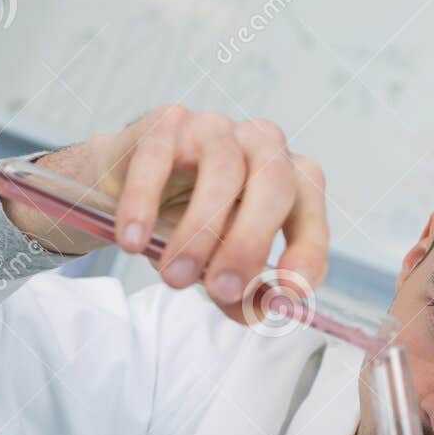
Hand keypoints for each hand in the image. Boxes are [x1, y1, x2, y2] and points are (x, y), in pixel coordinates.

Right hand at [2, 105, 329, 307]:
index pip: (309, 208)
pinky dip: (145, 203)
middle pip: (274, 182)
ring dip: (198, 231)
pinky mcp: (166, 125)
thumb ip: (242, 291)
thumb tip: (261, 310)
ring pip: (222, 170)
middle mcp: (259, 146)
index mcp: (285, 179)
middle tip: (222, 291)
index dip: (307, 249)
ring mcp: (214, 129)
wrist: (123, 190)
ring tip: (174, 277)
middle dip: (250, 242)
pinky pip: (159, 158)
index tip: (289, 293)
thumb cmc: (182, 224)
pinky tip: (134, 241)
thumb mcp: (216, 265)